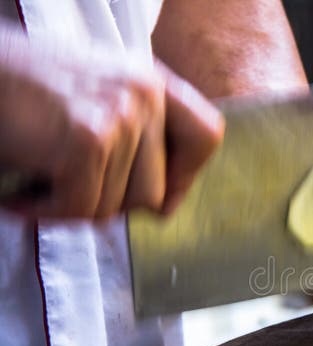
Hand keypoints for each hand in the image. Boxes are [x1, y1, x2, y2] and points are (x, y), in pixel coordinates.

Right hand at [0, 27, 223, 218]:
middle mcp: (143, 93)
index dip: (185, 176)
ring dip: (73, 208)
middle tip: (67, 189)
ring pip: (119, 207)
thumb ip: (138, 134)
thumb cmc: (22, 90)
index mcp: (151, 81)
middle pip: (155, 191)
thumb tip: (165, 203)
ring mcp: (119, 114)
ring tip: (40, 184)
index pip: (206, 136)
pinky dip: (46, 212)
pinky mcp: (87, 139)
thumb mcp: (97, 95)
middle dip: (108, 203)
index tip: (155, 195)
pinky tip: (21, 195)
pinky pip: (83, 207)